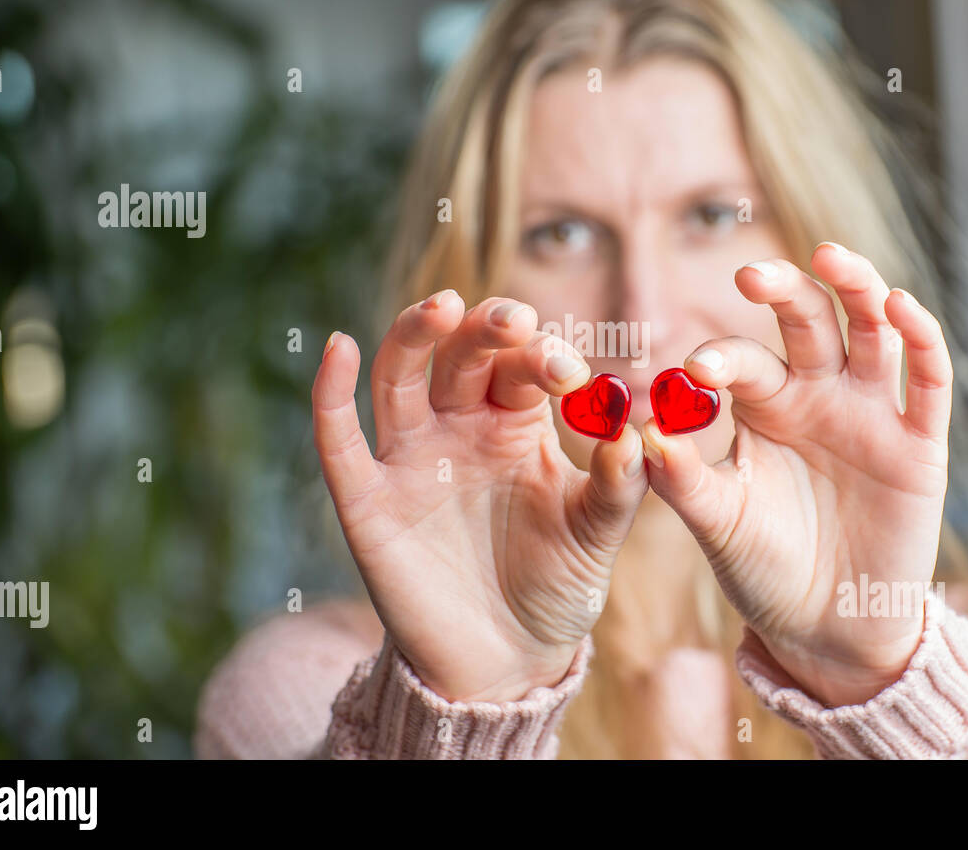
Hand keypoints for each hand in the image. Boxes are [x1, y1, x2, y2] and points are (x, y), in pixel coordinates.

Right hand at [312, 290, 647, 701]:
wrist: (507, 659)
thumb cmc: (555, 586)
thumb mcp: (596, 535)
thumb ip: (618, 485)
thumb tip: (637, 433)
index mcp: (516, 423)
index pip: (521, 366)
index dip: (543, 357)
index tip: (572, 372)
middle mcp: (459, 427)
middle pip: (462, 355)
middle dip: (487, 330)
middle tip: (517, 319)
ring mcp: (409, 458)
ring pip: (399, 376)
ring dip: (413, 336)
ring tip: (441, 308)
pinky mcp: (367, 501)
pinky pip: (340, 440)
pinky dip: (330, 393)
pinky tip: (336, 347)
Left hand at [639, 242, 952, 706]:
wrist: (826, 627)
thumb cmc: (763, 569)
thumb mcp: (718, 524)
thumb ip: (683, 480)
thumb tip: (646, 434)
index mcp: (764, 407)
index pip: (744, 361)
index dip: (721, 356)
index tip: (695, 370)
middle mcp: (818, 395)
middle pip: (808, 321)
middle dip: (784, 290)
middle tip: (751, 275)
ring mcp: (870, 413)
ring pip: (871, 330)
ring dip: (857, 288)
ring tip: (830, 258)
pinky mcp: (919, 443)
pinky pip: (927, 380)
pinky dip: (919, 337)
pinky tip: (899, 306)